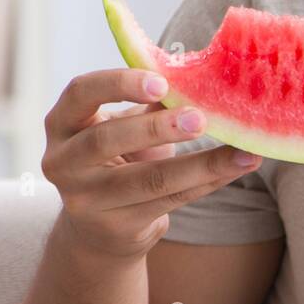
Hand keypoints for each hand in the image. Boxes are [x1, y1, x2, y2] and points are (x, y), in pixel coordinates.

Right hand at [41, 67, 262, 259]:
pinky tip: (238, 167)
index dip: (119, 84)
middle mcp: (62, 162)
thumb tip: (200, 75)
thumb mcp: (125, 128)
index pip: (80, 93)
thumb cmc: (119, 160)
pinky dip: (209, 182)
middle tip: (200, 118)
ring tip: (241, 150)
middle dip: (157, 128)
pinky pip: (170, 201)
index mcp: (61, 123)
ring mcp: (84, 199)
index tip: (162, 82)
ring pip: (148, 180)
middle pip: (106, 140)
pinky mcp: (115, 227)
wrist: (100, 228)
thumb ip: (151, 104)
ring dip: (200, 164)